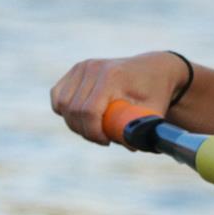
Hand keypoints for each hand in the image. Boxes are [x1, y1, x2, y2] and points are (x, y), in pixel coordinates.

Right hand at [50, 51, 190, 144]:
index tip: (106, 142)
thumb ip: (141, 131)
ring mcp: (82, 67)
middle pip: (72, 110)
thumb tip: (129, 147)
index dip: (93, 132)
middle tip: (102, 139)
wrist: (154, 69)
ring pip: (61, 104)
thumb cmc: (156, 94)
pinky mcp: (75, 70)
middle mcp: (92, 68)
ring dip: (74, 122)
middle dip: (84, 131)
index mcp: (112, 77)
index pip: (88, 111)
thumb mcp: (153, 113)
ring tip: (94, 128)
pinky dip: (64, 110)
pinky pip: (57, 96)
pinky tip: (81, 116)